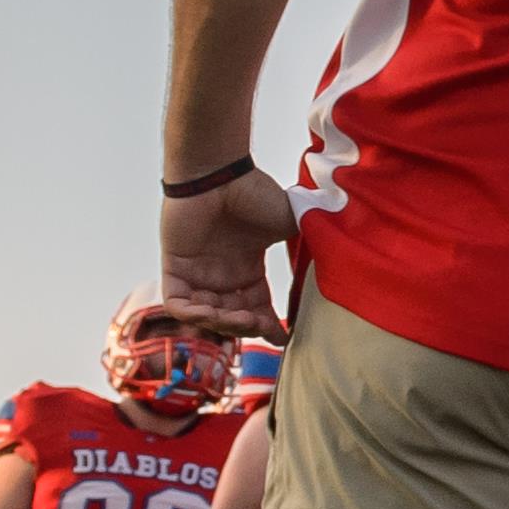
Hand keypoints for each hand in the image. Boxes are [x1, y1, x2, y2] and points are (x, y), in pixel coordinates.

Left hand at [156, 168, 299, 339]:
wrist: (221, 173)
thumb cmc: (255, 193)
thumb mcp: (290, 226)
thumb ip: (305, 250)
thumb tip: (334, 270)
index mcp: (247, 269)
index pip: (256, 309)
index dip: (268, 326)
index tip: (283, 335)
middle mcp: (222, 276)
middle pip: (233, 318)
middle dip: (248, 327)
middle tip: (260, 323)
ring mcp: (197, 273)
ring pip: (205, 317)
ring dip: (223, 324)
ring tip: (240, 318)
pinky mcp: (175, 267)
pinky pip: (178, 304)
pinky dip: (194, 315)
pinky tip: (212, 313)